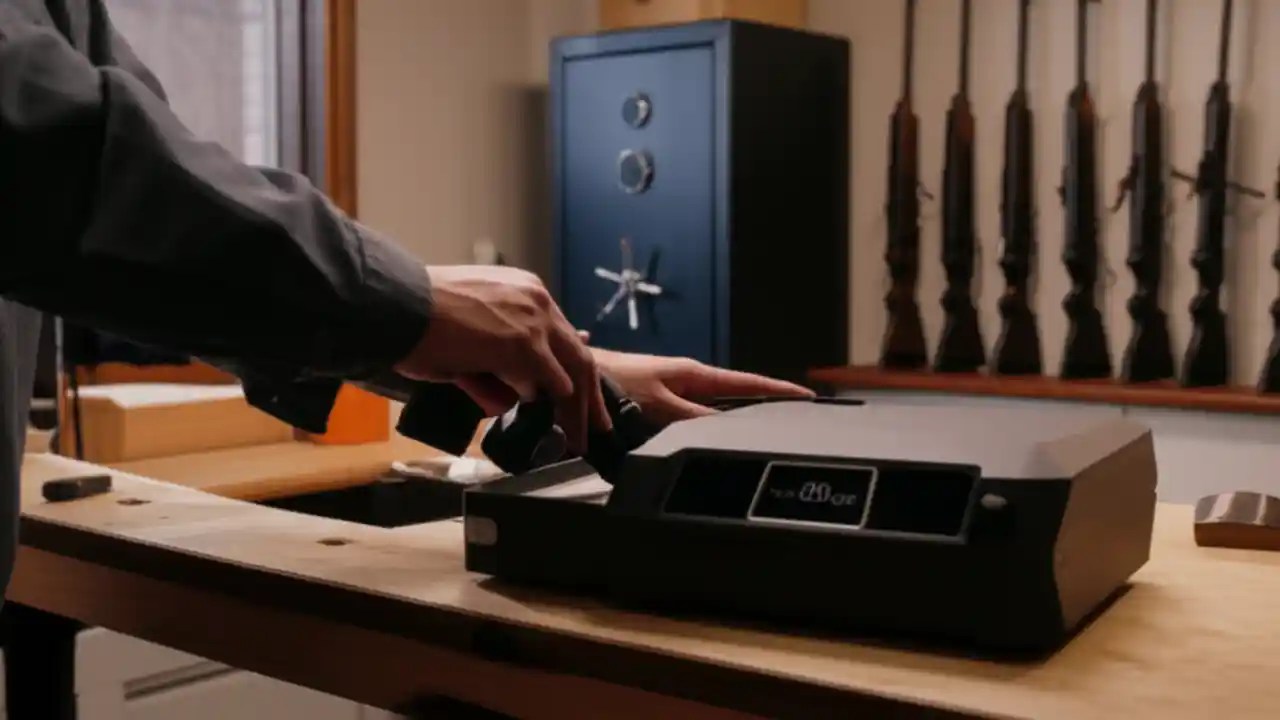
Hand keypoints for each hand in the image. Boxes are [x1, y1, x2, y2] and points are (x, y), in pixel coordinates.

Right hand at [394, 265, 609, 451]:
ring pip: (574, 372)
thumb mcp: (463, 336)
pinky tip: (560, 432)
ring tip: (580, 440)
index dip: (569, 369)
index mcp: (522, 291)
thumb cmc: (415, 317)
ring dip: (579, 411)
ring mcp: (534, 322)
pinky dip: (558, 411)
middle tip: (596, 425)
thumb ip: (489, 367)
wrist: (396, 303)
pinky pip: (552, 384)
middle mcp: (536, 300)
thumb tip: (503, 401)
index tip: (578, 394)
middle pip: (577, 354)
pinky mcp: (524, 345)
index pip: (559, 335)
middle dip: (589, 394)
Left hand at [590, 347, 814, 425]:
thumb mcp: (658, 405)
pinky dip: (713, 425)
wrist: (578, 377)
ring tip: (767, 432)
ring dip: (740, 418)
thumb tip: (727, 430)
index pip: (748, 383)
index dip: (778, 391)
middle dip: (767, 406)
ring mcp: (678, 391)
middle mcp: (690, 381)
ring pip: (718, 409)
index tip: (806, 397)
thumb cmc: (614, 382)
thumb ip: (693, 418)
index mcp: (695, 375)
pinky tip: (718, 439)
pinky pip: (698, 416)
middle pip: (739, 396)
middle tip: (795, 419)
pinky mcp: (664, 403)